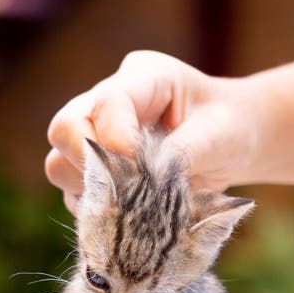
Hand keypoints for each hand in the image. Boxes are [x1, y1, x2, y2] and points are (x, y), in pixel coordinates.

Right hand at [45, 50, 263, 212]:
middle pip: (65, 128)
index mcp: (142, 77)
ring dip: (91, 190)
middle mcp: (108, 102)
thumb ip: (182, 154)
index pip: (106, 103)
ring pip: (60, 164)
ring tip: (132, 202)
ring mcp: (96, 137)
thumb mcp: (220, 135)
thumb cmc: (230, 128)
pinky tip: (129, 215)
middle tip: (126, 188)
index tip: (140, 170)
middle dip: (87, 163)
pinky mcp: (97, 173)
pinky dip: (96, 210)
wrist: (233, 142)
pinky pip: (75, 194)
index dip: (115, 139)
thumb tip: (147, 181)